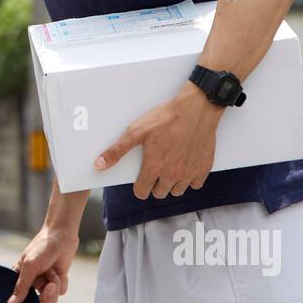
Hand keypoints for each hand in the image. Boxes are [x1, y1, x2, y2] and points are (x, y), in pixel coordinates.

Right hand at [7, 223, 79, 302]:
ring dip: (55, 286)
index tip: (32, 300)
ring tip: (54, 272)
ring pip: (50, 299)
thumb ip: (21, 286)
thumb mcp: (30, 266)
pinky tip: (60, 271)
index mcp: (19, 277)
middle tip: (49, 285)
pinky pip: (61, 292)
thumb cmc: (43, 247)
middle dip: (45, 294)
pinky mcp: (58, 281)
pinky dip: (62, 282)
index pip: (18, 299)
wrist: (62, 236)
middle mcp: (31, 282)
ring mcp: (45, 282)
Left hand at [92, 81, 222, 199]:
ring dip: (172, 183)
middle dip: (155, 185)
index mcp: (154, 167)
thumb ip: (117, 151)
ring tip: (170, 168)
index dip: (139, 186)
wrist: (196, 108)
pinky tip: (186, 165)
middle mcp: (172, 174)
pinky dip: (191, 178)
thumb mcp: (136, 131)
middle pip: (160, 193)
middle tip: (155, 169)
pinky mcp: (204, 167)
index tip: (140, 178)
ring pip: (177, 190)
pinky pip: (196, 184)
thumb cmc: (166, 117)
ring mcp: (189, 172)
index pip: (142, 193)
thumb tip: (98, 165)